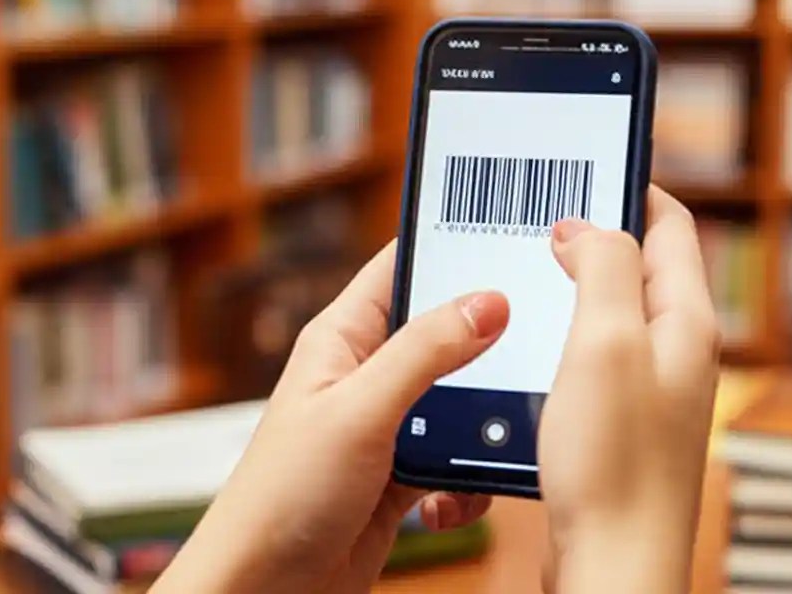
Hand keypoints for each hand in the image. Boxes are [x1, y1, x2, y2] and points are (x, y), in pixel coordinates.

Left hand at [152, 243, 508, 593]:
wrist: (264, 592)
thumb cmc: (280, 498)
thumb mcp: (359, 411)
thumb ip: (425, 353)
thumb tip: (489, 302)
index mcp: (343, 337)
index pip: (401, 266)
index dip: (449, 247)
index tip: (507, 234)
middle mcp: (366, 374)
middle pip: (445, 334)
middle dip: (485, 348)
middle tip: (527, 353)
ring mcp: (387, 425)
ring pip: (461, 401)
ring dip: (478, 426)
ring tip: (477, 449)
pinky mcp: (403, 475)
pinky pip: (458, 459)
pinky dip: (466, 480)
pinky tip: (447, 504)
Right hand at [540, 186, 719, 593]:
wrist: (611, 567)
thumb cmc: (615, 468)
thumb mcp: (606, 343)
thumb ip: (603, 268)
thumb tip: (586, 225)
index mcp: (687, 322)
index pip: (671, 225)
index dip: (630, 184)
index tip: (586, 160)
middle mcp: (675, 352)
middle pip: (639, 266)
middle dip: (592, 232)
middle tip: (540, 213)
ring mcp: (647, 390)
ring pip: (609, 313)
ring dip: (571, 287)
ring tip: (527, 271)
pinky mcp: (618, 424)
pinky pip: (590, 358)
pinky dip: (559, 337)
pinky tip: (526, 346)